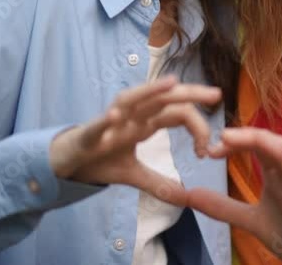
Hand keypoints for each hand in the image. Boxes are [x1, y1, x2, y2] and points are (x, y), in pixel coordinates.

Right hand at [49, 76, 219, 205]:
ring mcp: (110, 122)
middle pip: (162, 98)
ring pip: (132, 99)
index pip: (177, 113)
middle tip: (216, 94)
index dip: (196, 125)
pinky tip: (115, 117)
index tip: (208, 149)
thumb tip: (186, 198)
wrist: (65, 162)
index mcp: (144, 123)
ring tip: (171, 84)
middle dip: (189, 93)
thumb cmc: (100, 160)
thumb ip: (158, 183)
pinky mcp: (89, 134)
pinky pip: (98, 125)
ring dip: (150, 90)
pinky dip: (106, 121)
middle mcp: (131, 116)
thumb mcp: (133, 175)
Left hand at [187, 128, 281, 264]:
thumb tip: (190, 194)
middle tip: (225, 135)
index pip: (258, 147)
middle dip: (254, 137)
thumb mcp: (251, 220)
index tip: (211, 150)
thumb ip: (223, 207)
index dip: (236, 142)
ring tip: (265, 144)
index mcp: (277, 176)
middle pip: (276, 148)